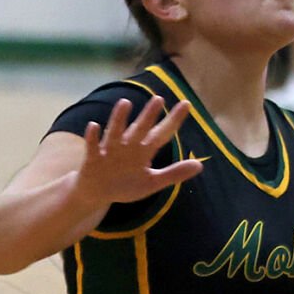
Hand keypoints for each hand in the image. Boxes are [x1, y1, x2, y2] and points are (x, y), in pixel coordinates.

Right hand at [72, 97, 202, 207]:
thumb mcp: (152, 182)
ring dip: (119, 119)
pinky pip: (92, 146)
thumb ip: (174, 173)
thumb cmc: (125, 185)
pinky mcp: (93, 158)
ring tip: (125, 103)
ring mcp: (110, 150)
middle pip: (140, 128)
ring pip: (115, 132)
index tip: (186, 104)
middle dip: (149, 116)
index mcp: (144, 150)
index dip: (174, 120)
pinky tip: (93, 126)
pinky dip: (92, 137)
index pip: (162, 133)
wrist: (96, 194)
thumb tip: (200, 166)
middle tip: (158, 99)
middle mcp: (129, 145)